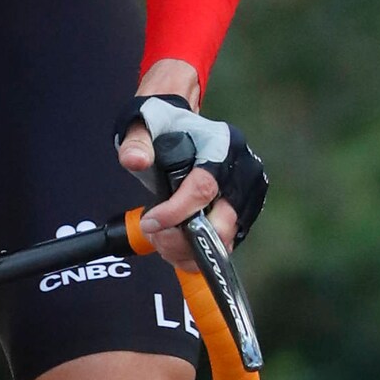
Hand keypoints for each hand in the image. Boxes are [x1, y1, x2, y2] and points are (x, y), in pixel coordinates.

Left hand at [115, 60, 240, 265]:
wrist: (181, 128)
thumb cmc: (165, 125)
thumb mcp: (145, 125)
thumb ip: (136, 142)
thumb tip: (135, 159)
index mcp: (223, 145)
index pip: (204, 188)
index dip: (174, 213)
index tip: (149, 221)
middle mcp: (242, 173)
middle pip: (221, 225)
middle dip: (181, 239)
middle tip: (154, 233)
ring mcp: (245, 198)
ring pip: (223, 243)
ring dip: (185, 250)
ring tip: (159, 235)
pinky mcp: (241, 217)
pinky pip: (221, 248)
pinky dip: (194, 254)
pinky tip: (173, 241)